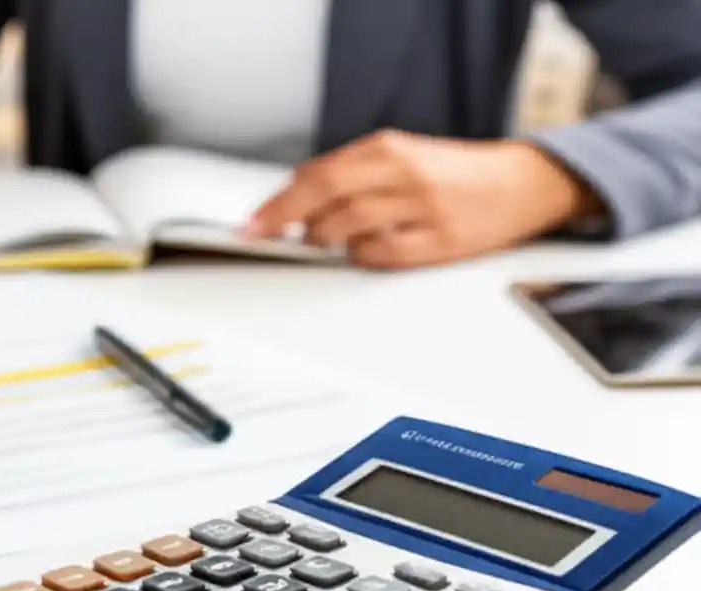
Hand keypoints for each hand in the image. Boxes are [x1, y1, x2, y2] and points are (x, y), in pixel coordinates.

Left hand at [246, 129, 603, 268]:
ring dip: (325, 238)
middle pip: (326, 193)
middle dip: (285, 219)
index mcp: (388, 147)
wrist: (524, 183)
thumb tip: (293, 200)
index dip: (278, 201)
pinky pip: (384, 254)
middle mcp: (404, 172)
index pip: (318, 172)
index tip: (252, 223)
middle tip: (264, 237)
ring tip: (324, 241)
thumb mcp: (400, 158)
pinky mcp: (442, 241)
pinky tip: (361, 253)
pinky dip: (362, 257)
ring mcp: (424, 206)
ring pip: (350, 224)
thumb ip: (351, 175)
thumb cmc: (452, 174)